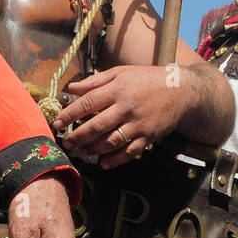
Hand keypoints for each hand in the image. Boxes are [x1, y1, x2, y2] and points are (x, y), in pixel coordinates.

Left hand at [49, 65, 185, 168]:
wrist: (181, 90)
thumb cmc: (147, 79)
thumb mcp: (121, 73)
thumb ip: (95, 81)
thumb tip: (72, 88)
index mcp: (117, 89)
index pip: (87, 103)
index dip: (69, 114)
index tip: (57, 123)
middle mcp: (126, 107)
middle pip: (96, 126)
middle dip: (78, 136)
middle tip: (66, 143)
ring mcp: (138, 124)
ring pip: (111, 141)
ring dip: (94, 149)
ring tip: (83, 151)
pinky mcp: (149, 136)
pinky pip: (129, 152)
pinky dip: (116, 160)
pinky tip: (104, 163)